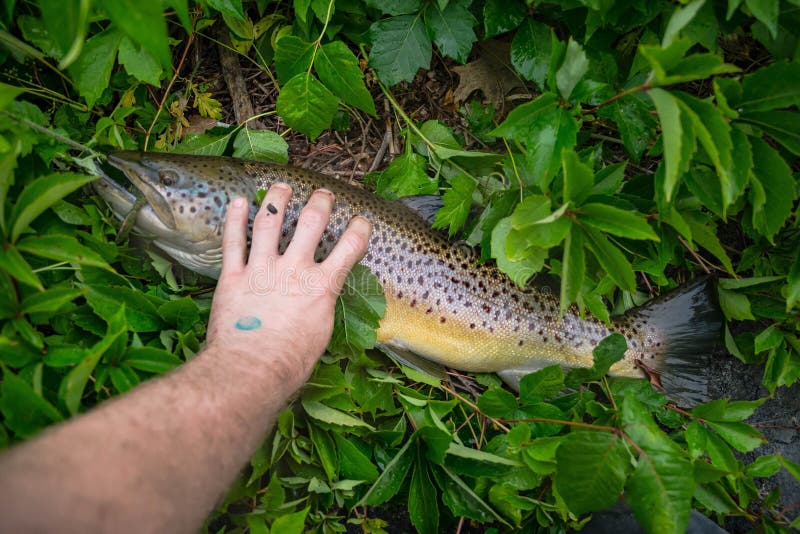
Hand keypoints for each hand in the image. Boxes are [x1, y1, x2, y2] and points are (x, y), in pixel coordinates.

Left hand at [206, 183, 370, 387]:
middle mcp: (294, 270)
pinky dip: (234, 220)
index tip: (361, 221)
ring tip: (282, 186)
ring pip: (269, 223)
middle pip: (310, 223)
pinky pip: (233, 242)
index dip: (359, 230)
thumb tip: (321, 298)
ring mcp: (261, 269)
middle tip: (323, 193)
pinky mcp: (233, 277)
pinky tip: (237, 202)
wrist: (253, 370)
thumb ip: (322, 305)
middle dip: (320, 202)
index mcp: (322, 286)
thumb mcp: (321, 332)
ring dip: (277, 200)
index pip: (349, 248)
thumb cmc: (291, 362)